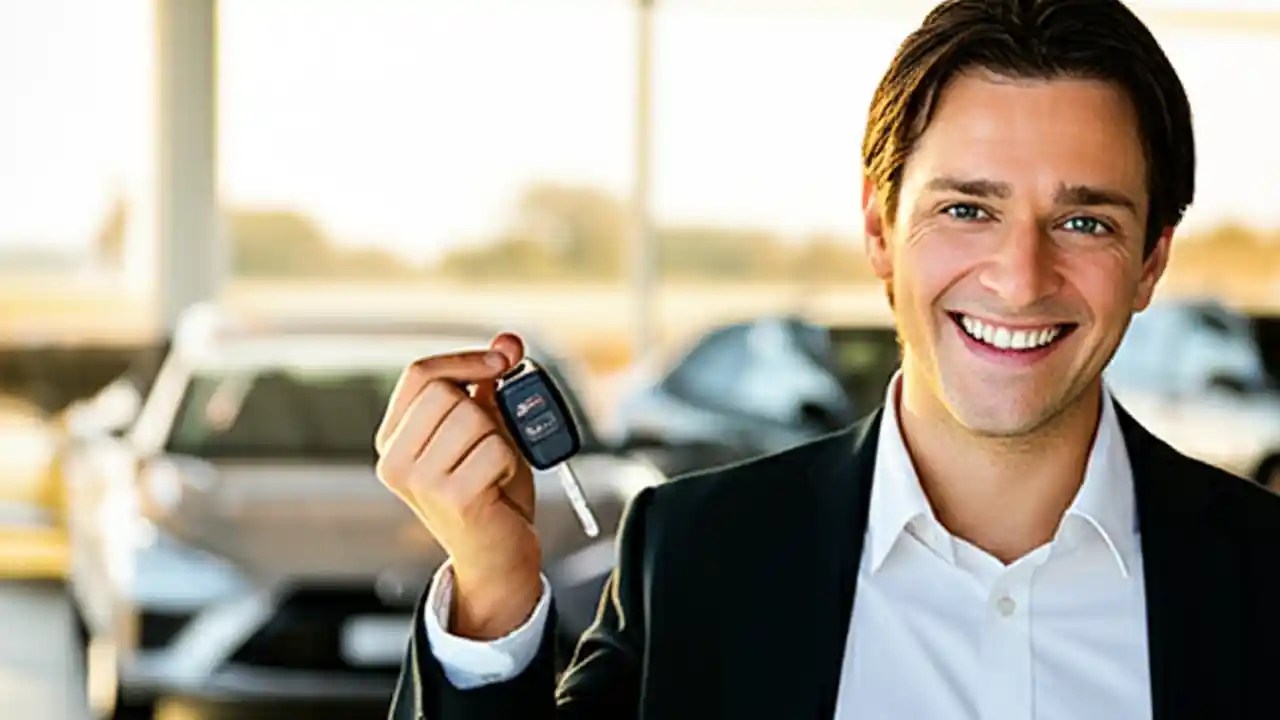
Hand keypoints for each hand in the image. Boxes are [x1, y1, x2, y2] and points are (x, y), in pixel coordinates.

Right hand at [374, 332, 541, 638]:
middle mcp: (395, 462)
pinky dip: (510, 461)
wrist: (498, 558)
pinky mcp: (452, 498)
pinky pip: (494, 448)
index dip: (465, 359)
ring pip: (473, 418)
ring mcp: (419, 482)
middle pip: (447, 392)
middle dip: (484, 410)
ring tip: (494, 468)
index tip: (503, 360)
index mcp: (394, 440)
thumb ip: (490, 385)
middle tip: (492, 442)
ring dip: (498, 438)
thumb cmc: (491, 491)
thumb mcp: (486, 430)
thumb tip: (508, 340)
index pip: (420, 374)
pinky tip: (499, 485)